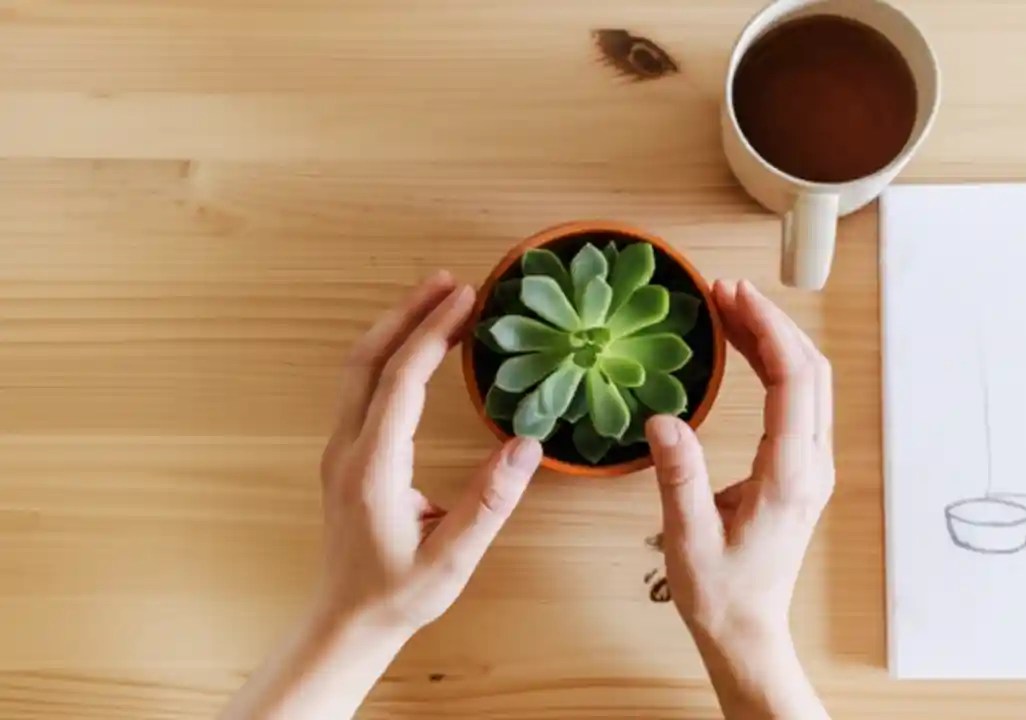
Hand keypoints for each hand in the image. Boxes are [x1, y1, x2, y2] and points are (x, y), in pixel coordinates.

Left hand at [318, 270, 541, 632]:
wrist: (348, 620)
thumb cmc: (400, 594)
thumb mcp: (452, 558)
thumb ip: (489, 501)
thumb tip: (526, 445)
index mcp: (373, 469)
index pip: (400, 383)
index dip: (432, 335)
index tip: (466, 299)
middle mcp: (348, 449)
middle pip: (368, 359)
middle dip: (409, 313)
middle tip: (453, 282)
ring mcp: (341, 449)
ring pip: (358, 368)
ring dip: (396, 328)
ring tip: (440, 300)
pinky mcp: (346, 454)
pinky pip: (362, 386)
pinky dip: (391, 353)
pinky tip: (419, 346)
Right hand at [645, 279, 832, 719]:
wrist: (748, 630)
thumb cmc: (719, 592)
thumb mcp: (688, 538)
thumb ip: (679, 477)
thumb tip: (663, 420)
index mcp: (790, 475)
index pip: (794, 381)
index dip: (768, 330)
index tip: (732, 295)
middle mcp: (812, 464)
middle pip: (810, 370)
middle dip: (771, 322)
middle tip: (724, 290)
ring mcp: (812, 466)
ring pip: (809, 381)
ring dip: (774, 339)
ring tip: (729, 307)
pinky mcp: (801, 469)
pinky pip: (799, 400)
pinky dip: (774, 364)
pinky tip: (742, 349)